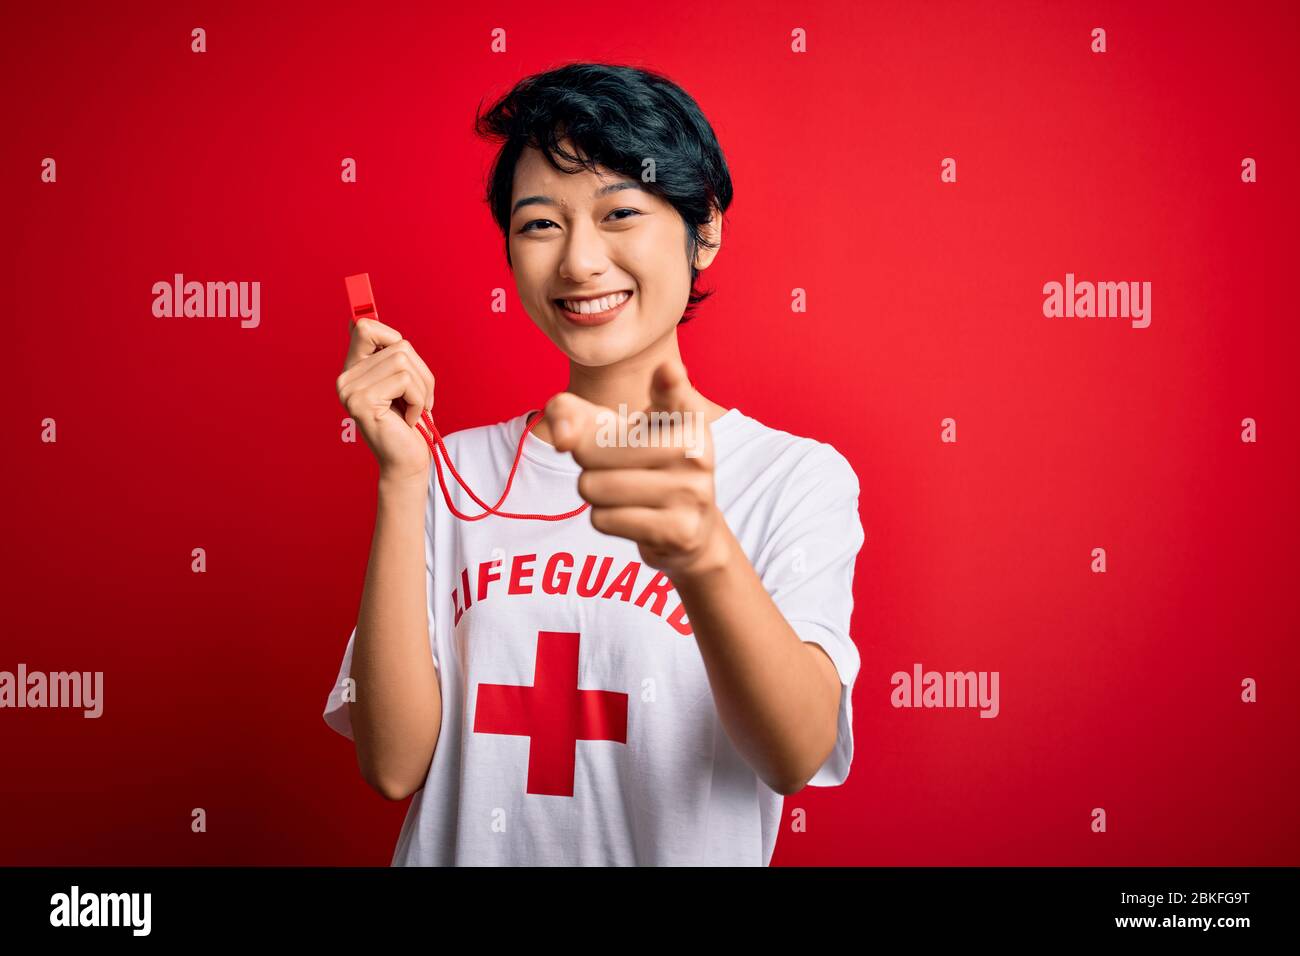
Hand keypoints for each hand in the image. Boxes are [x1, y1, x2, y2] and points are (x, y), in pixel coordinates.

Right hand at [336, 318, 435, 482]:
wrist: (407, 463)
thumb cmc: (410, 424)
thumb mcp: (404, 383)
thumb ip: (392, 356)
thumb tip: (371, 327)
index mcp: (353, 369)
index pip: (365, 327)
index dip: (392, 336)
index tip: (405, 362)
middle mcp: (346, 378)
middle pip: (398, 345)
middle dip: (422, 373)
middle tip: (421, 400)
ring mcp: (350, 390)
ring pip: (403, 361)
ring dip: (423, 388)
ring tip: (416, 410)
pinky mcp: (361, 402)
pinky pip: (405, 380)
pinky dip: (419, 400)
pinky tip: (409, 419)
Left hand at [544, 357, 732, 579]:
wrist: (690, 527)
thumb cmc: (643, 465)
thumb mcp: (615, 430)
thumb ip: (575, 414)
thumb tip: (562, 438)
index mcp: (687, 418)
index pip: (674, 396)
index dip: (669, 383)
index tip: (667, 371)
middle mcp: (697, 452)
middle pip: (591, 450)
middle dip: (587, 462)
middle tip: (616, 466)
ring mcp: (693, 493)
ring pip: (594, 487)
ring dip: (596, 493)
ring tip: (627, 491)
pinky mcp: (680, 531)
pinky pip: (604, 519)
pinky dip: (606, 519)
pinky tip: (634, 516)